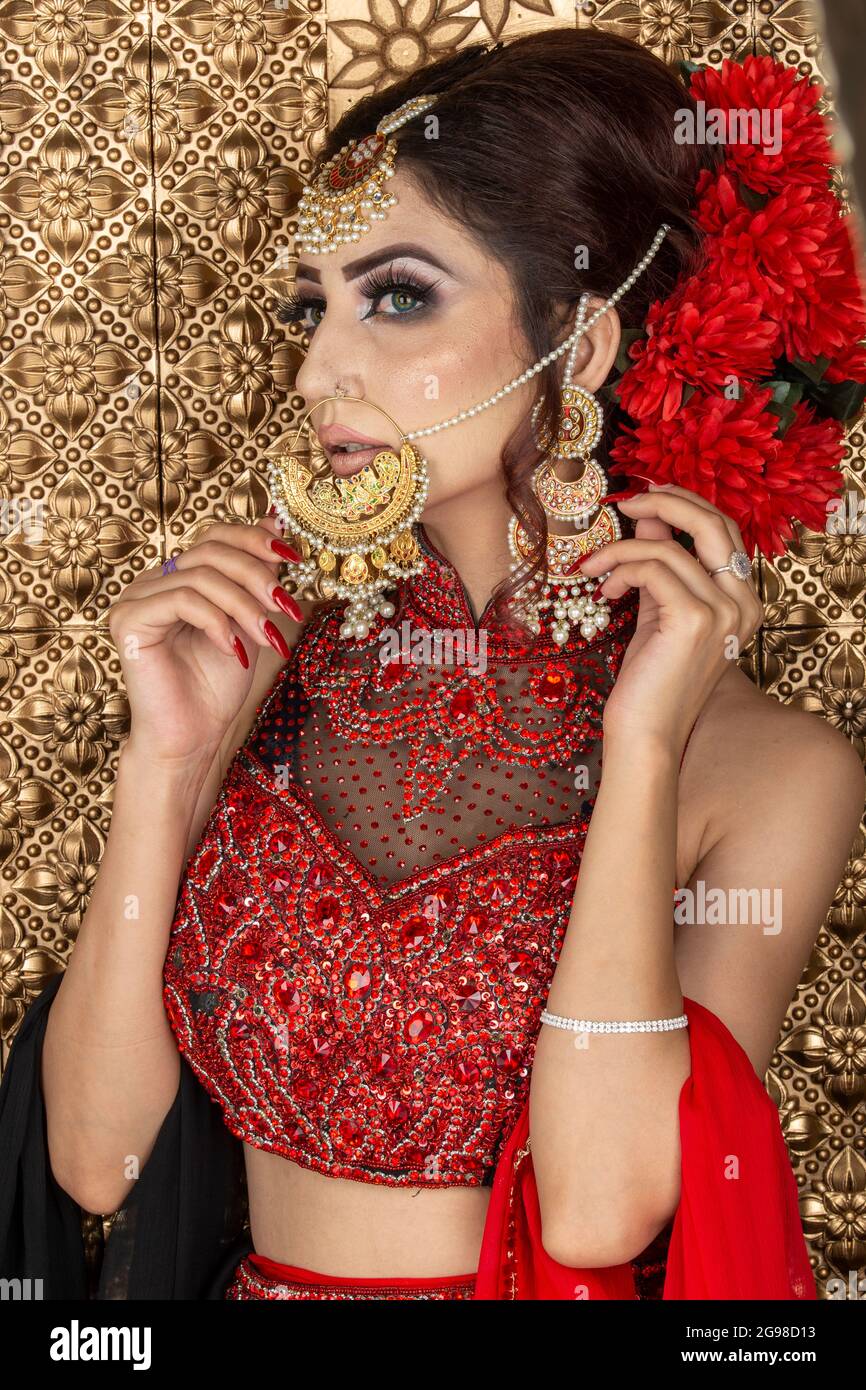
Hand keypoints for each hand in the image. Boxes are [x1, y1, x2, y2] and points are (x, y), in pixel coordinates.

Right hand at [108, 514, 305, 765]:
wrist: (193, 737)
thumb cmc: (216, 687)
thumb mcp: (249, 620)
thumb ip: (256, 575)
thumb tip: (275, 523)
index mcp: (177, 578)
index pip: (214, 537)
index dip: (254, 540)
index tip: (293, 559)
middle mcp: (152, 582)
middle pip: (209, 549)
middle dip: (256, 575)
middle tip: (284, 605)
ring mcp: (135, 599)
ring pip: (201, 577)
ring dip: (244, 606)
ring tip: (266, 637)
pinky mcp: (128, 620)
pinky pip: (182, 600)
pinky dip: (218, 622)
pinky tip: (234, 650)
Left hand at [577, 484, 762, 754]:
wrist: (646, 733)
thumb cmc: (652, 678)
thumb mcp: (659, 610)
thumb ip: (662, 565)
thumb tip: (650, 519)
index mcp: (744, 600)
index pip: (723, 531)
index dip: (685, 505)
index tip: (646, 496)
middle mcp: (744, 603)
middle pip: (713, 524)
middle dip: (666, 502)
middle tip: (625, 501)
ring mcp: (724, 611)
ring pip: (669, 548)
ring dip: (620, 549)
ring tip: (593, 568)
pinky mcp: (694, 620)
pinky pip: (652, 568)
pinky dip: (620, 569)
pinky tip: (605, 591)